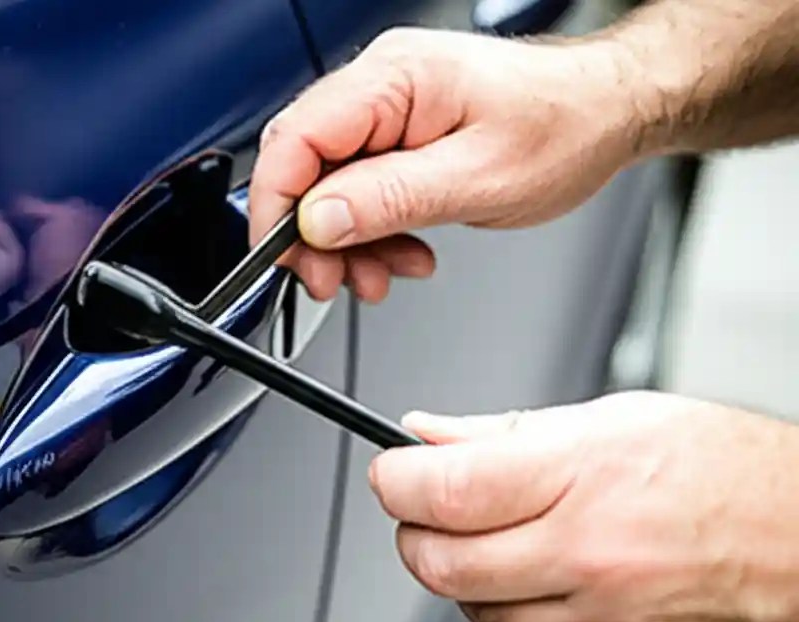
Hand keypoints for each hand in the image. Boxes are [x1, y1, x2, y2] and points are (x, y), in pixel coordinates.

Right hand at [248, 27, 646, 301]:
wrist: (608, 113)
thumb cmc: (564, 127)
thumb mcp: (476, 180)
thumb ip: (387, 199)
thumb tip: (315, 220)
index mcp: (394, 78)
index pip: (294, 139)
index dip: (276, 206)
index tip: (284, 257)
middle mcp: (381, 84)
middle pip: (301, 163)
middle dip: (311, 233)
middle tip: (333, 280)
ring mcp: (388, 107)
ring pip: (326, 183)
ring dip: (346, 240)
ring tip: (382, 273)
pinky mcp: (398, 132)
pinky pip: (357, 185)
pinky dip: (371, 229)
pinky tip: (402, 252)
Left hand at [369, 391, 798, 621]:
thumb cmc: (747, 481)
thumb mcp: (628, 420)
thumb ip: (511, 433)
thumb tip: (431, 434)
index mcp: (586, 477)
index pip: (441, 489)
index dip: (397, 481)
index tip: (395, 474)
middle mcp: (590, 555)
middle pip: (440, 564)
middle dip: (417, 536)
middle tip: (432, 513)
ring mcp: (606, 621)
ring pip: (478, 615)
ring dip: (471, 581)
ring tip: (513, 545)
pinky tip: (552, 590)